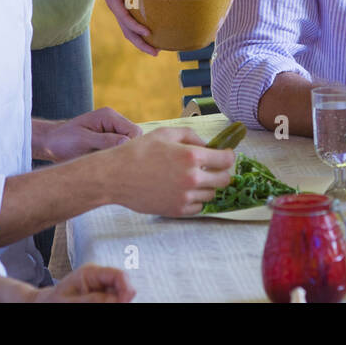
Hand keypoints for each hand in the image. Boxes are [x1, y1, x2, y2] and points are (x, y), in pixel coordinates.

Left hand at [36, 264, 134, 302]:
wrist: (46, 303)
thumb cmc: (54, 301)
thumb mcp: (70, 302)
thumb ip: (92, 300)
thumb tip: (116, 299)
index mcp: (91, 272)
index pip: (118, 275)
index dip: (126, 289)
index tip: (124, 303)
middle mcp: (99, 277)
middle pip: (122, 285)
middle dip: (121, 298)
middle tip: (114, 307)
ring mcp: (101, 286)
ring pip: (119, 295)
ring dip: (115, 301)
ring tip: (96, 305)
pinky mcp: (101, 295)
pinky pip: (112, 299)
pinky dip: (111, 303)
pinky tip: (100, 305)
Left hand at [37, 107, 141, 162]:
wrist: (50, 143)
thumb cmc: (63, 140)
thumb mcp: (84, 141)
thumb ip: (105, 141)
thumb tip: (126, 143)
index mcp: (109, 116)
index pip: (134, 131)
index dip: (130, 145)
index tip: (117, 157)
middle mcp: (113, 121)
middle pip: (134, 137)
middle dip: (124, 150)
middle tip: (109, 160)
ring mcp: (111, 130)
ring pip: (127, 145)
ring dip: (117, 154)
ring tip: (101, 159)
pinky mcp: (108, 139)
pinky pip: (118, 149)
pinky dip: (113, 156)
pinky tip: (101, 160)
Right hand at [88, 0, 158, 55]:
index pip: (124, 16)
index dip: (135, 26)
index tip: (148, 32)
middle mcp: (114, 5)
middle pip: (126, 30)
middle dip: (140, 43)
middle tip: (156, 53)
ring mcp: (117, 5)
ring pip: (127, 29)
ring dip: (140, 40)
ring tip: (156, 49)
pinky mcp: (120, 2)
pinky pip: (129, 21)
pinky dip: (138, 30)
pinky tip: (150, 33)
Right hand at [103, 127, 235, 215]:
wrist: (116, 176)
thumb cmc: (138, 152)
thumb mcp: (166, 134)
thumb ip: (191, 136)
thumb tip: (207, 145)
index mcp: (191, 156)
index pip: (226, 160)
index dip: (229, 156)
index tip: (225, 155)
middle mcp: (192, 178)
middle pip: (224, 180)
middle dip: (221, 172)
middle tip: (212, 168)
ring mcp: (185, 197)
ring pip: (212, 194)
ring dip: (207, 186)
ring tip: (192, 178)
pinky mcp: (177, 210)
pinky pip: (198, 207)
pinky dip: (196, 199)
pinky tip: (184, 190)